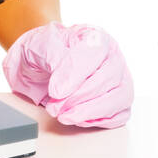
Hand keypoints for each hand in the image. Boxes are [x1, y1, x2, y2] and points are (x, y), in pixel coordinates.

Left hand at [2, 22, 133, 128]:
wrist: (37, 67)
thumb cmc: (42, 52)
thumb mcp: (40, 46)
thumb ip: (54, 59)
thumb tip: (63, 88)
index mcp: (96, 36)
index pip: (95, 52)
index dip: (76, 74)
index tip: (55, 91)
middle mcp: (113, 56)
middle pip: (109, 78)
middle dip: (79, 98)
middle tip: (54, 108)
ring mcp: (119, 79)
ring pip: (120, 98)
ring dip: (90, 112)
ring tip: (64, 117)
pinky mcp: (118, 101)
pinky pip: (120, 115)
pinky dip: (99, 121)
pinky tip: (77, 119)